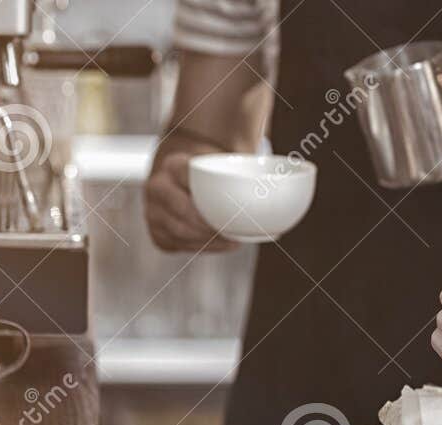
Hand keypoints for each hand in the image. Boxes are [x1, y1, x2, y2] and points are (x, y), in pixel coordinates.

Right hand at [142, 135, 239, 252]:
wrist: (179, 175)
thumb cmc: (208, 170)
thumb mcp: (219, 160)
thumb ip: (245, 166)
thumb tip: (289, 183)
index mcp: (172, 165)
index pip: (186, 177)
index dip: (206, 196)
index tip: (230, 208)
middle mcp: (157, 187)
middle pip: (182, 212)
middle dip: (209, 226)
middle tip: (234, 233)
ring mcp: (152, 212)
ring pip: (179, 231)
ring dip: (207, 240)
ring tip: (232, 242)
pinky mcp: (155, 232)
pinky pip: (176, 244)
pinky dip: (198, 247)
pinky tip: (217, 245)